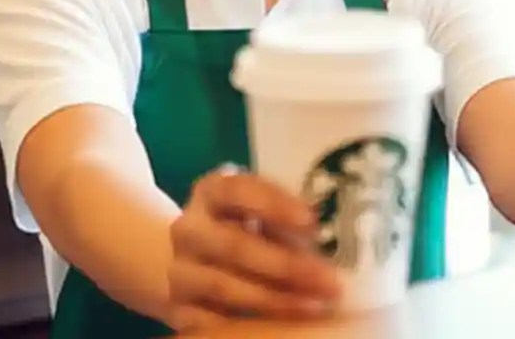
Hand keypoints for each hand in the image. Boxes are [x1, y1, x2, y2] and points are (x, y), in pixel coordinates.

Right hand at [167, 166, 341, 331]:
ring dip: (273, 300)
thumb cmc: (246, 227)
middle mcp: (188, 228)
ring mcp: (180, 269)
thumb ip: (289, 219)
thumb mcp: (262, 212)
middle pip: (233, 245)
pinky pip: (210, 322)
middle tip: (330, 282)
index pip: (237, 190)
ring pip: (222, 286)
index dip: (274, 205)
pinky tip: (282, 329)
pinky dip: (248, 325)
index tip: (312, 221)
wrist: (195, 261)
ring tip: (315, 307)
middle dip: (285, 265)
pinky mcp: (180, 308)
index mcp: (211, 191)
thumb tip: (335, 238)